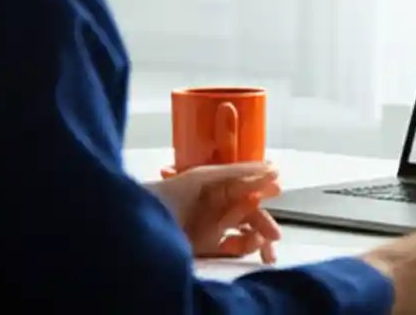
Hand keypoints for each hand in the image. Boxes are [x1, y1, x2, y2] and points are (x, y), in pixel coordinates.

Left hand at [147, 162, 282, 262]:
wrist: (137, 227)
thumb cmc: (167, 195)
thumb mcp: (204, 177)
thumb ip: (237, 171)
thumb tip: (271, 166)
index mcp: (214, 184)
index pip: (245, 184)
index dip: (262, 185)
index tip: (278, 187)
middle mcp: (214, 204)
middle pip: (248, 210)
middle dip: (264, 220)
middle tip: (275, 233)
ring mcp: (211, 226)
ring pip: (245, 229)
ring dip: (259, 237)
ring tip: (266, 246)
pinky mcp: (206, 247)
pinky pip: (234, 246)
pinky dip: (246, 247)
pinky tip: (251, 248)